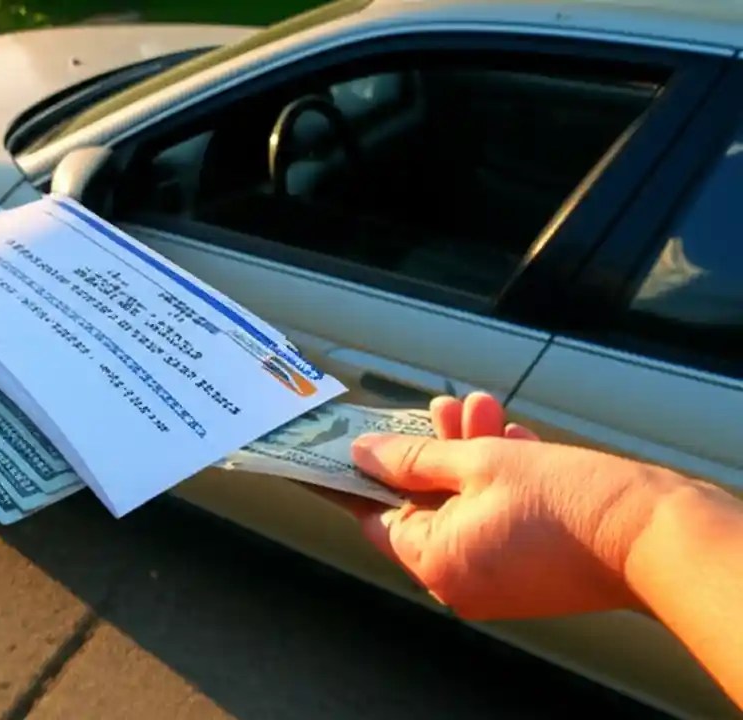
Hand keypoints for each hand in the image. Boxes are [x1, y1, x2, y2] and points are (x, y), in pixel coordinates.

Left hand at [349, 393, 685, 619]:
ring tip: (481, 407)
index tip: (351, 447)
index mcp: (435, 564)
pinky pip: (497, 522)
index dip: (364, 477)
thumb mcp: (478, 461)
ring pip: (466, 507)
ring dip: (471, 455)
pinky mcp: (529, 573)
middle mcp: (460, 583)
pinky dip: (500, 481)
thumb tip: (364, 454)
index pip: (376, 519)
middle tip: (440, 408)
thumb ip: (413, 457)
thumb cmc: (566, 499)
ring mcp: (496, 583)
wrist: (654, 535)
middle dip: (435, 450)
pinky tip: (512, 437)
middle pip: (425, 507)